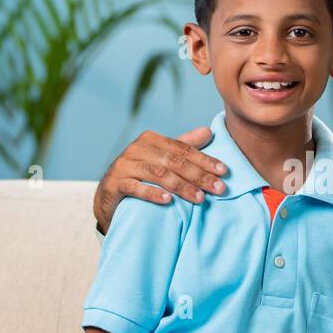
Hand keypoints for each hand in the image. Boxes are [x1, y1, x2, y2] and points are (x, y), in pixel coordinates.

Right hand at [93, 128, 227, 232]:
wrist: (110, 197)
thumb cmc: (142, 176)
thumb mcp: (163, 160)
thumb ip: (184, 146)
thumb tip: (208, 131)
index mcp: (151, 140)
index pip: (183, 149)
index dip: (205, 160)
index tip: (223, 172)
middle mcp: (136, 149)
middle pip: (173, 161)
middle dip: (199, 175)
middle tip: (218, 189)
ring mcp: (123, 166)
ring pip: (157, 174)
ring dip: (181, 186)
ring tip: (200, 198)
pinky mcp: (114, 184)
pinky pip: (135, 188)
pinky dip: (152, 193)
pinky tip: (168, 200)